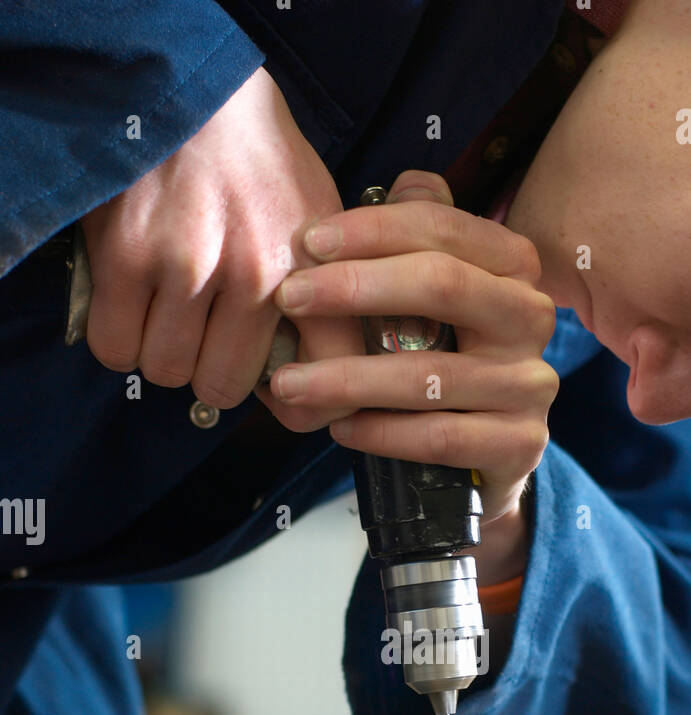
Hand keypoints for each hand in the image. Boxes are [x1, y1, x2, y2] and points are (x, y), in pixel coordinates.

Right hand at [80, 67, 363, 406]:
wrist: (199, 89)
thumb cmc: (263, 164)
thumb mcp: (325, 228)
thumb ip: (329, 304)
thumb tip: (319, 385)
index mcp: (312, 273)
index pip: (317, 389)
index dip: (298, 404)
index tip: (282, 392)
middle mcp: (254, 275)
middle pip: (223, 389)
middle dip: (212, 372)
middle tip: (209, 337)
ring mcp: (187, 265)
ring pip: (167, 371)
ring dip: (164, 352)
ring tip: (171, 311)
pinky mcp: (128, 254)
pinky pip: (116, 347)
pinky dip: (120, 338)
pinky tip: (134, 305)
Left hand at [264, 169, 558, 576]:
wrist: (483, 459)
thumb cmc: (443, 363)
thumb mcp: (433, 296)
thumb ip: (421, 238)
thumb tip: (404, 181)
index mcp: (512, 267)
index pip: (444, 228)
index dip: (372, 229)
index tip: (307, 242)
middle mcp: (530, 318)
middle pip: (444, 285)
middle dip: (355, 288)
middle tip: (290, 298)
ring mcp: (531, 385)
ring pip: (431, 373)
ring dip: (348, 378)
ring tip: (290, 383)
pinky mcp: (522, 444)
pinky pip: (440, 436)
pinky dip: (383, 433)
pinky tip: (341, 428)